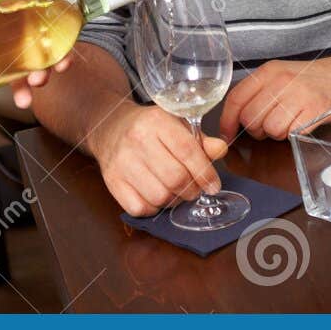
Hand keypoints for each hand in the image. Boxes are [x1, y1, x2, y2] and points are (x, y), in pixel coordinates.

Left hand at [0, 0, 71, 116]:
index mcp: (34, 19)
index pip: (56, 40)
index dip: (63, 52)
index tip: (64, 61)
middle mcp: (22, 40)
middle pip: (38, 63)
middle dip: (42, 75)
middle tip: (40, 81)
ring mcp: (3, 52)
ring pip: (16, 77)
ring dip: (20, 92)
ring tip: (22, 101)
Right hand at [88, 103, 228, 216]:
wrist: (110, 127)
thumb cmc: (150, 128)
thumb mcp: (176, 124)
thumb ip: (200, 140)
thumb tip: (220, 150)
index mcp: (157, 121)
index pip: (187, 150)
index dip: (205, 172)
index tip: (214, 186)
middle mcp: (137, 139)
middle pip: (175, 178)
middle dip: (191, 190)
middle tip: (194, 189)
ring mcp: (122, 162)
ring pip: (159, 196)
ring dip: (173, 200)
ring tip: (175, 192)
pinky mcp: (111, 181)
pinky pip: (139, 208)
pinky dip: (153, 208)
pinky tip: (155, 196)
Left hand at [219, 56, 330, 140]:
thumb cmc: (313, 79)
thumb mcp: (281, 75)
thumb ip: (258, 92)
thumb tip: (234, 119)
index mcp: (269, 71)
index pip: (236, 98)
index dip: (227, 121)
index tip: (226, 134)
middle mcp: (281, 81)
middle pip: (250, 119)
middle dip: (257, 130)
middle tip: (271, 124)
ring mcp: (299, 96)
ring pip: (270, 130)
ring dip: (277, 134)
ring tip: (290, 122)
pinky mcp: (315, 111)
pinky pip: (291, 134)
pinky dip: (293, 135)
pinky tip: (302, 124)